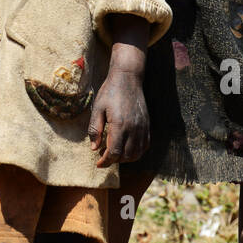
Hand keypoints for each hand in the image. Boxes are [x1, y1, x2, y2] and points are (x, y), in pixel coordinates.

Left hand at [88, 39, 148, 167]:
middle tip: (104, 157)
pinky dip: (137, 152)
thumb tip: (94, 148)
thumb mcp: (97, 108)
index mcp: (119, 125)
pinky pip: (145, 146)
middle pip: (126, 156)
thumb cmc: (110, 91)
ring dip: (125, 158)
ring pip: (137, 153)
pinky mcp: (147, 125)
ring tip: (115, 153)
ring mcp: (143, 127)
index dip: (106, 161)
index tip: (98, 164)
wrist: (128, 78)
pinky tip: (127, 148)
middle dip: (114, 161)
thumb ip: (95, 129)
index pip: (114, 152)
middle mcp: (134, 128)